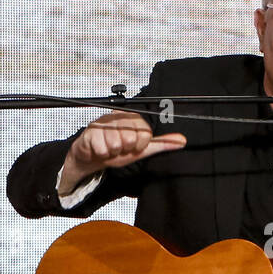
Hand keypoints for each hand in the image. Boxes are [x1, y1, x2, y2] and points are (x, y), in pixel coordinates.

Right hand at [59, 112, 185, 192]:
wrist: (94, 156)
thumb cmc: (118, 151)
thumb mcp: (142, 150)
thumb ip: (162, 144)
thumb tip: (182, 140)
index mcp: (133, 119)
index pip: (145, 133)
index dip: (140, 145)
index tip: (133, 146)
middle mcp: (119, 117)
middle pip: (130, 138)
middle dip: (125, 149)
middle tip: (120, 147)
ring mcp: (104, 122)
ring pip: (116, 144)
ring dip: (113, 152)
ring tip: (110, 148)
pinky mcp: (90, 131)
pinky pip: (102, 148)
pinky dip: (102, 153)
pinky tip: (100, 148)